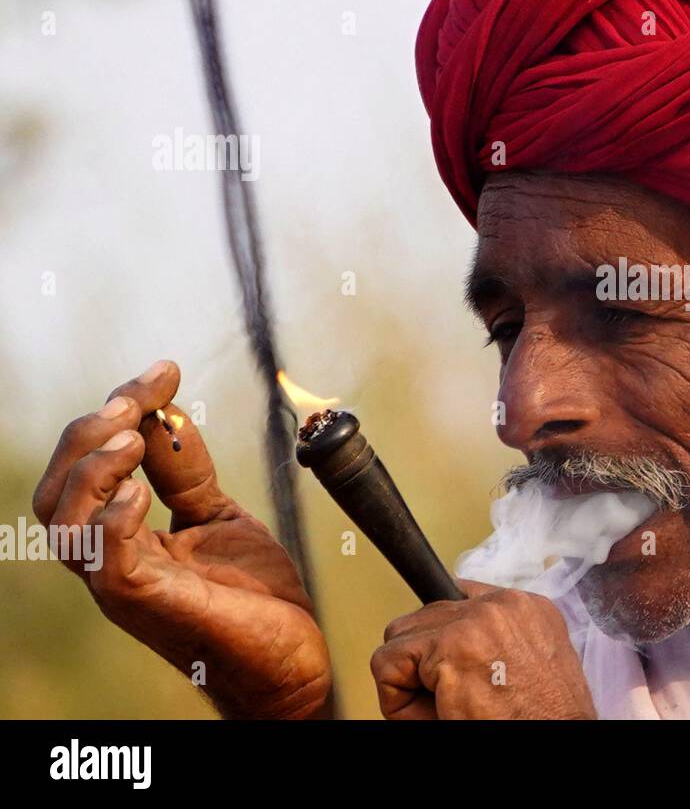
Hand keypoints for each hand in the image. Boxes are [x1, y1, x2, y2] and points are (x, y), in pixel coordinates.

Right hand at [32, 360, 331, 718]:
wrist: (291, 660)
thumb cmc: (253, 597)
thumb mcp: (218, 516)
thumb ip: (188, 474)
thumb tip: (166, 417)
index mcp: (122, 536)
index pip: (90, 464)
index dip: (119, 409)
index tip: (163, 370)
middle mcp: (110, 560)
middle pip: (56, 490)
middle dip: (90, 432)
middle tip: (136, 400)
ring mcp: (124, 585)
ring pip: (63, 524)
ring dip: (91, 471)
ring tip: (132, 439)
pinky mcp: (150, 605)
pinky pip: (105, 565)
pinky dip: (114, 521)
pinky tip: (142, 494)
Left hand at [371, 580, 595, 718]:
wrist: (557, 737)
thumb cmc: (542, 716)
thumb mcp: (533, 664)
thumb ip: (499, 642)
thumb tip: (450, 640)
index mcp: (526, 609)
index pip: (459, 598)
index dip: (442, 639)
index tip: (445, 666)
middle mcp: (504, 605)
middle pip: (425, 617)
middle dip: (424, 660)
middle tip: (450, 698)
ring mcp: (477, 620)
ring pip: (401, 636)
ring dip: (411, 675)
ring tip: (445, 704)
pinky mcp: (452, 645)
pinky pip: (387, 662)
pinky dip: (397, 697)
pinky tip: (436, 710)